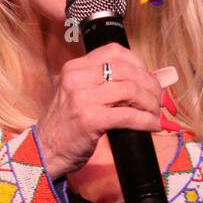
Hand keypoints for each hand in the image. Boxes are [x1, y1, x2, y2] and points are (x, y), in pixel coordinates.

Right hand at [33, 42, 173, 180]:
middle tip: (158, 99)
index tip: (147, 78)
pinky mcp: (90, 119)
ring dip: (150, 103)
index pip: (114, 51)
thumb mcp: (78, 94)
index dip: (138, 63)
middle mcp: (77, 78)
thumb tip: (143, 81)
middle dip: (150, 85)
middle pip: (127, 70)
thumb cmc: (66, 126)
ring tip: (156, 113)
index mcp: (75, 67)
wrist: (44, 151)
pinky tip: (152, 126)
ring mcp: (82, 98)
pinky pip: (128, 115)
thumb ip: (102, 84)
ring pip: (131, 90)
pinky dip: (145, 121)